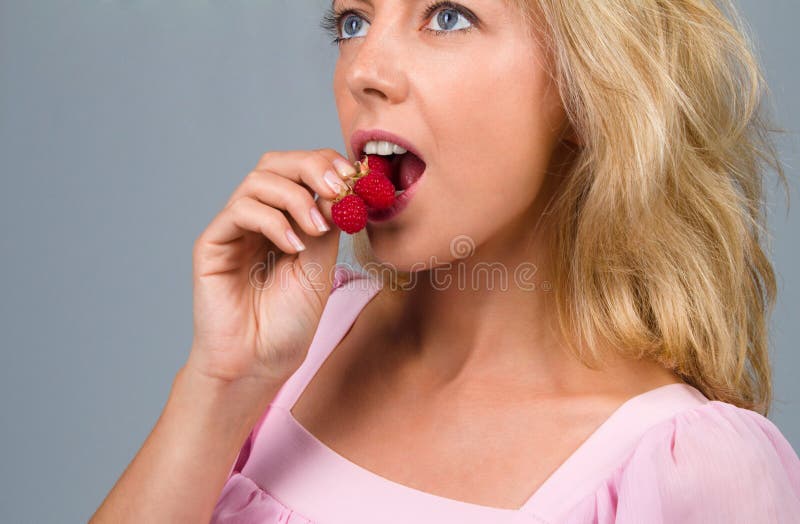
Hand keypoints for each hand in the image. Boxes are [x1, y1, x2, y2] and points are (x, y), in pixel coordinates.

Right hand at [186, 148, 355, 384]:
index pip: (301, 170)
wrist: (259, 364)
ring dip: (296, 196)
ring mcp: (233, 229)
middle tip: (337, 188)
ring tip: (317, 229)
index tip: (356, 178)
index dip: (327, 165)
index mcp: (285, 218)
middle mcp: (257, 217)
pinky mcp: (212, 244)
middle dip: (312, 167)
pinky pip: (240, 210)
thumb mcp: (320, 266)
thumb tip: (344, 186)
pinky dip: (273, 220)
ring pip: (259, 180)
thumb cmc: (289, 322)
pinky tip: (292, 247)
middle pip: (276, 163)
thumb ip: (327, 225)